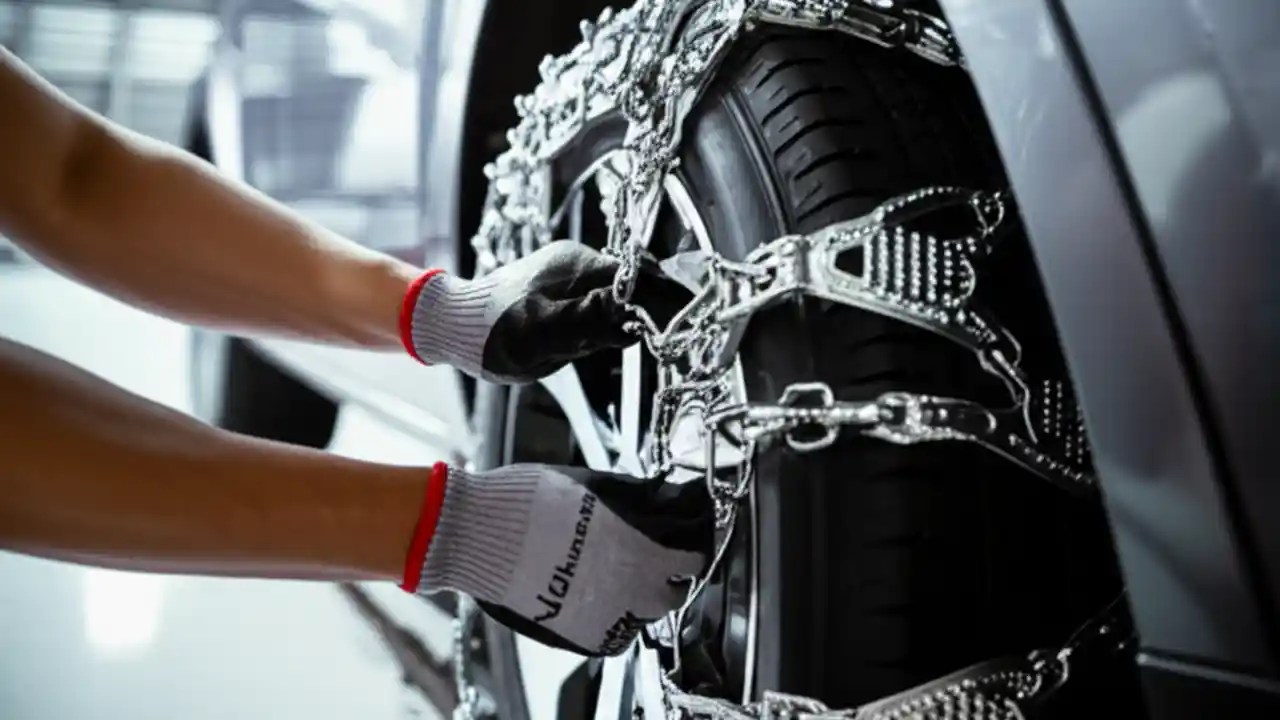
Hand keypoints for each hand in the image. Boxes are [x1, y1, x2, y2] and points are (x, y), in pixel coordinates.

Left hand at [400, 241, 688, 382]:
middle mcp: (579, 264)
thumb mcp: (542, 334)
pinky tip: (622, 335)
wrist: (452, 325)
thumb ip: (589, 322)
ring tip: (659, 337)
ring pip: (620, 294)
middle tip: (683, 337)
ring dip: (637, 314)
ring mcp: (570, 276)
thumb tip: (634, 314)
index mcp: (578, 267)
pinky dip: (617, 317)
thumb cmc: (491, 333)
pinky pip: (602, 301)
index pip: (639, 280)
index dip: (667, 302)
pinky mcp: (562, 290)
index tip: (692, 323)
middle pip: (634, 284)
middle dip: (658, 308)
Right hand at [410, 463, 711, 655]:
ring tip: (621, 573)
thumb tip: (666, 496)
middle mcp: (632, 584)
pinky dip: (618, 618)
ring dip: (645, 593)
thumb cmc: (528, 501)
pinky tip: (601, 596)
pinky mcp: (584, 635)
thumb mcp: (594, 485)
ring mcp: (610, 614)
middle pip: (678, 585)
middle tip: (658, 553)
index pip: (693, 550)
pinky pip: (619, 633)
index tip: (690, 530)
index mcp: (641, 544)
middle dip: (672, 569)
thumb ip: (637, 498)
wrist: (479, 532)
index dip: (693, 537)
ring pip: (649, 612)